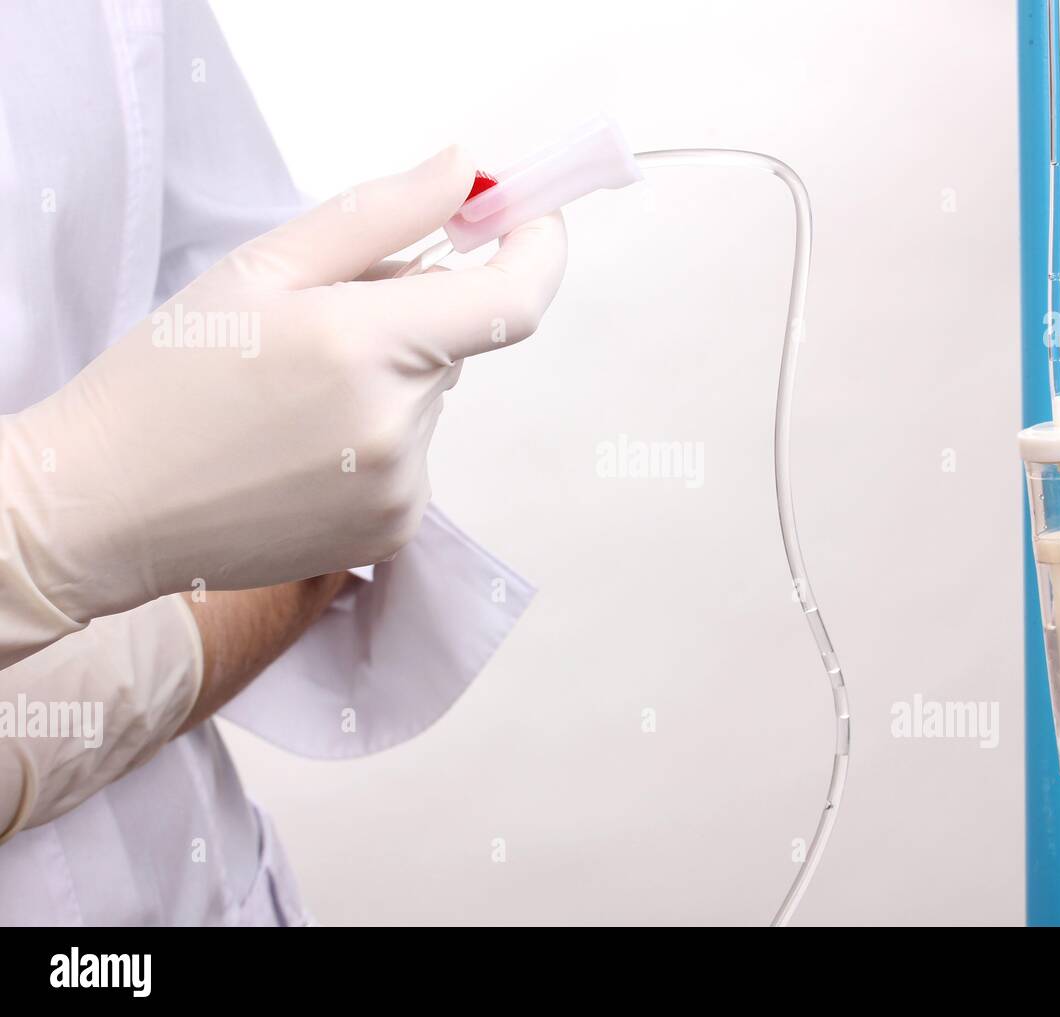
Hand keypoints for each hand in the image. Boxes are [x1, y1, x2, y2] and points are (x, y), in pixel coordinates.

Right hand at [0, 146, 565, 665]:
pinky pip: (416, 458)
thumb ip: (380, 216)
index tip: (530, 221)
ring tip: (295, 401)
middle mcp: (397, 426)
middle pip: (454, 346)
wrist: (109, 503)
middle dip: (410, 322)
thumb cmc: (171, 378)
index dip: (538, 253)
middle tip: (320, 329)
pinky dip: (380, 440)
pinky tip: (305, 449)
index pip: (511, 302)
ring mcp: (400, 489)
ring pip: (432, 402)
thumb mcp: (260, 269)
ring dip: (390, 383)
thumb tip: (466, 173)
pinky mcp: (393, 531)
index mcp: (365, 346)